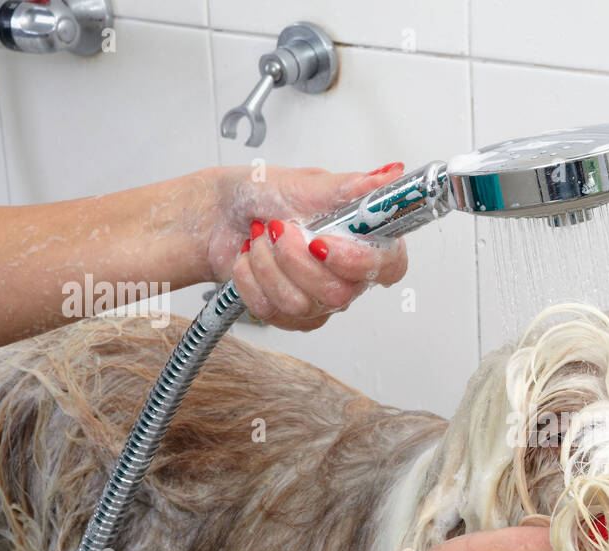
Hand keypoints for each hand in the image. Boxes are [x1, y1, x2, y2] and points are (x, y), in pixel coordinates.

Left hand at [205, 164, 409, 329]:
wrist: (218, 213)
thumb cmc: (262, 194)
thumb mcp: (306, 184)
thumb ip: (350, 186)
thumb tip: (390, 177)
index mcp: (362, 238)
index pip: (388, 266)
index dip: (359, 262)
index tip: (323, 243)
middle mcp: (346, 272)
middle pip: (339, 293)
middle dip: (296, 260)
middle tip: (278, 228)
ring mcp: (319, 297)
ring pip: (302, 305)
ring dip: (268, 266)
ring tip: (260, 239)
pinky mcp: (289, 314)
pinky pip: (273, 311)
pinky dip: (251, 280)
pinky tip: (250, 260)